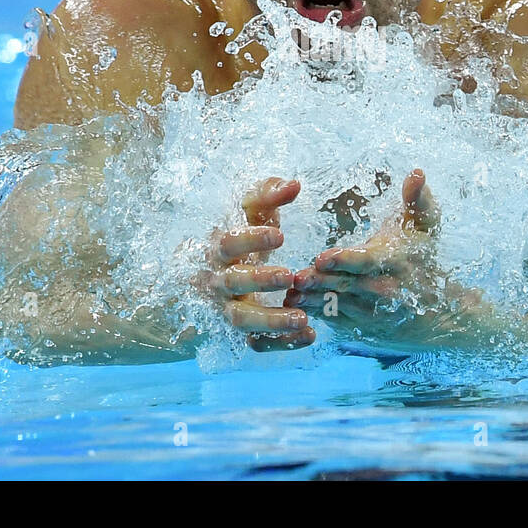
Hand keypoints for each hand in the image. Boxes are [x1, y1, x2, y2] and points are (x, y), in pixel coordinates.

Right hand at [197, 176, 314, 351]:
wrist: (229, 265)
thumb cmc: (246, 229)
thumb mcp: (255, 209)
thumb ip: (271, 195)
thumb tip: (294, 185)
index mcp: (218, 248)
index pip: (226, 243)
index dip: (250, 240)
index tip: (280, 236)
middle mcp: (217, 280)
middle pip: (230, 283)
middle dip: (259, 280)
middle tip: (289, 276)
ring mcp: (228, 308)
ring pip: (241, 320)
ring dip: (270, 320)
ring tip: (302, 318)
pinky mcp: (244, 329)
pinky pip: (257, 342)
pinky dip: (282, 343)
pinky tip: (310, 335)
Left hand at [285, 169, 471, 343]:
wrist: (441, 312)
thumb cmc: (425, 260)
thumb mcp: (427, 227)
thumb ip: (418, 199)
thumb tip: (416, 173)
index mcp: (395, 261)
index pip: (367, 261)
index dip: (344, 260)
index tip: (321, 257)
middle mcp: (384, 288)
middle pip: (347, 285)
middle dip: (321, 282)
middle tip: (296, 277)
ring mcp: (373, 311)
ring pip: (339, 305)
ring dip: (313, 300)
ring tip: (291, 294)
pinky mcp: (363, 326)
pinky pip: (337, 321)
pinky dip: (318, 314)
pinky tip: (297, 306)